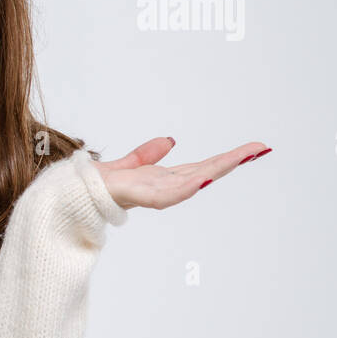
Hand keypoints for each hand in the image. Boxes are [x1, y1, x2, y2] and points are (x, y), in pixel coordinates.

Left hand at [91, 138, 271, 210]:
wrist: (75, 194)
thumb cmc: (99, 185)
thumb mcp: (129, 163)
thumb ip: (147, 154)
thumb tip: (170, 141)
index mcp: (164, 179)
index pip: (202, 166)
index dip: (226, 158)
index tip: (252, 148)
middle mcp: (165, 187)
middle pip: (206, 172)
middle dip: (233, 161)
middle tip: (261, 148)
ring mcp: (155, 194)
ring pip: (194, 180)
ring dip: (218, 169)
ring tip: (242, 157)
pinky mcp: (141, 196)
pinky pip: (168, 193)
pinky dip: (187, 186)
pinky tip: (204, 177)